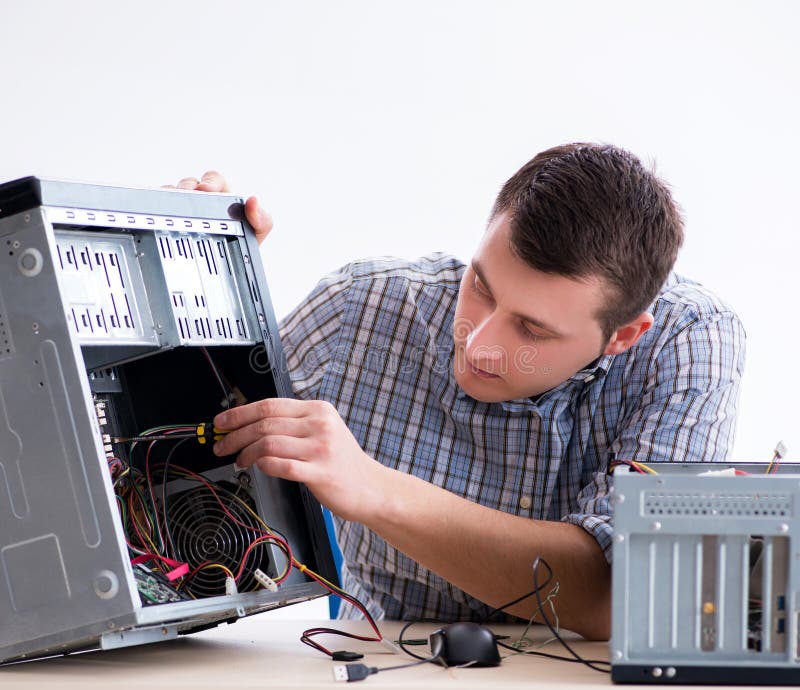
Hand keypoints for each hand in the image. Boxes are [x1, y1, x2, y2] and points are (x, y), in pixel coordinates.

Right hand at [166, 171, 272, 244]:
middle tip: (186, 197)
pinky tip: (159, 217)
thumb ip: (262, 219)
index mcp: (222, 197)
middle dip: (186, 188)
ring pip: (171, 194)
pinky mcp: (168, 220)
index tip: (206, 189)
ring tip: (173, 211)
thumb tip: (253, 201)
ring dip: (171, 199)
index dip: (209, 182)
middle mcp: (201, 200)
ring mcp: (183, 209)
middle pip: (188, 184)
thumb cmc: (242, 245)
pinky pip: (157, 207)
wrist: (228, 272)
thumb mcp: (257, 233)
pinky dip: (156, 209)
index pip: (213, 180)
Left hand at [212, 398, 386, 521]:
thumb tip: (250, 424)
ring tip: (239, 461)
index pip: (269, 405)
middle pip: (265, 423)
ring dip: (245, 453)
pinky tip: (258, 468)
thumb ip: (294, 424)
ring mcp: (321, 448)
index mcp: (318, 410)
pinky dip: (263, 466)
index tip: (221, 422)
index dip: (240, 413)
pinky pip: (281, 465)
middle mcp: (320, 424)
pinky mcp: (320, 472)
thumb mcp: (323, 430)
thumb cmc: (342, 461)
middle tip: (221, 445)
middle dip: (235, 435)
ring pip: (268, 443)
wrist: (370, 487)